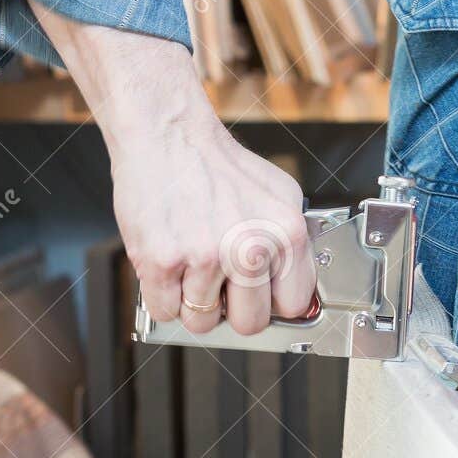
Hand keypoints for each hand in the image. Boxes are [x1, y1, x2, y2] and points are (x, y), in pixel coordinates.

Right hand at [111, 116, 315, 335]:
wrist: (168, 133)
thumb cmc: (219, 165)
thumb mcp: (280, 196)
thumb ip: (292, 242)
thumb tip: (295, 289)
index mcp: (286, 233)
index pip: (294, 305)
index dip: (273, 304)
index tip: (261, 300)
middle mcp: (250, 248)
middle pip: (249, 323)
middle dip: (233, 312)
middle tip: (221, 290)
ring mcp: (205, 257)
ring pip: (202, 322)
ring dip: (193, 303)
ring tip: (191, 268)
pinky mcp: (161, 260)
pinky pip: (165, 310)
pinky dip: (162, 297)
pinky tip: (169, 267)